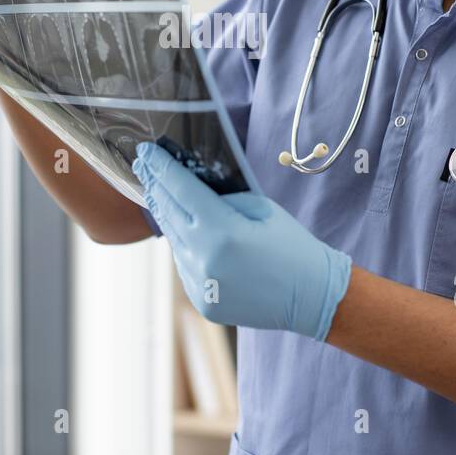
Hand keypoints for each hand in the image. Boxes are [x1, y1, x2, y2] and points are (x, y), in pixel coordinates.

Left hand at [133, 142, 351, 339]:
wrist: (311, 296)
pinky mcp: (202, 302)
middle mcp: (205, 259)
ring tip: (160, 196)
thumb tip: (192, 189)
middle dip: (156, 187)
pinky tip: (186, 232)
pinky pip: (185, 266)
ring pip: (174, 241)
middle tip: (144, 167)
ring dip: (168, 216)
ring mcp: (200, 284)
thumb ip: (224, 198)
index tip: (146, 152)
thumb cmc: (292, 245)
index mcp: (222, 231)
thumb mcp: (261, 208)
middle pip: (169, 213)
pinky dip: (184, 247)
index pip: (181, 190)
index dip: (161, 168)